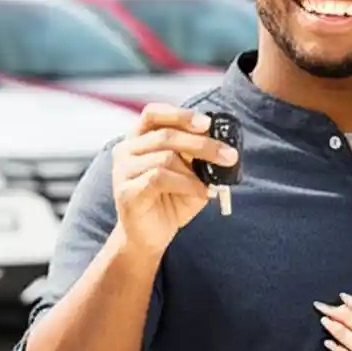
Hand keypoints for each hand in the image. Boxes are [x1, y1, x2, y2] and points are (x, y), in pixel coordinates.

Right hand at [111, 103, 238, 255]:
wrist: (149, 237)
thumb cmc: (169, 201)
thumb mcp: (189, 174)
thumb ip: (198, 158)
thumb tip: (222, 147)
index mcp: (139, 138)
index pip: (154, 113)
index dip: (180, 115)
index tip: (207, 123)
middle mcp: (126, 149)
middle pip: (166, 135)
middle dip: (202, 144)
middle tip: (228, 155)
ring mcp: (123, 170)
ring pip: (165, 157)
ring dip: (195, 171)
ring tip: (210, 184)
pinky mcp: (126, 191)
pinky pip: (159, 178)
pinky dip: (187, 184)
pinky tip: (202, 194)